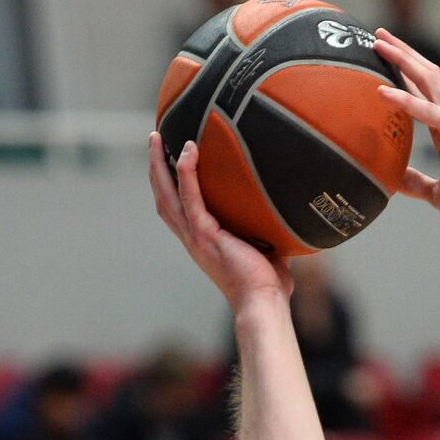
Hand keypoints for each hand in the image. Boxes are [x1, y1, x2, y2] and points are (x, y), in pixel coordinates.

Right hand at [147, 131, 293, 310]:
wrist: (263, 302)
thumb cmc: (268, 283)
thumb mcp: (265, 249)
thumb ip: (266, 230)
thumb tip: (286, 215)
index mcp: (202, 241)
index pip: (177, 207)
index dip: (168, 184)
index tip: (166, 160)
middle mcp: (192, 236)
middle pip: (163, 195)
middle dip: (155, 167)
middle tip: (153, 139)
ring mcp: (195, 235)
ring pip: (168, 192)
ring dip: (159, 164)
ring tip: (156, 137)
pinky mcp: (205, 234)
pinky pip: (190, 196)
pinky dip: (186, 173)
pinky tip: (186, 151)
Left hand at [372, 29, 439, 223]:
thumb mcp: (438, 193)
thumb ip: (416, 182)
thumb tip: (393, 180)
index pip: (424, 92)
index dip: (405, 72)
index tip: (384, 57)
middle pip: (426, 74)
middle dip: (402, 52)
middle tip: (377, 35)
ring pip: (427, 80)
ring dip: (402, 59)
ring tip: (379, 42)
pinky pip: (428, 112)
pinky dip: (405, 100)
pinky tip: (382, 91)